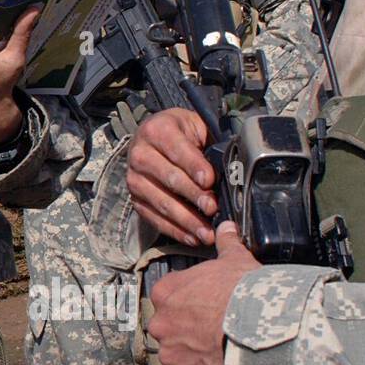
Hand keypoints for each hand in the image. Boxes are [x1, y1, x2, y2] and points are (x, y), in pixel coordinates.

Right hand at [126, 108, 216, 246]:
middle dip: (193, 195)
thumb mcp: (196, 127)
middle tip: (213, 208)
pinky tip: (192, 237)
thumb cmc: (182, 134)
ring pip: (161, 202)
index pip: (177, 150)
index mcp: (156, 130)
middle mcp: (140, 154)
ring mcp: (134, 178)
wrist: (155, 138)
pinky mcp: (135, 198)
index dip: (194, 166)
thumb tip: (229, 172)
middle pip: (169, 178)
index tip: (210, 180)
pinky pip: (153, 217)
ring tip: (206, 232)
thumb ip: (209, 144)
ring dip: (186, 220)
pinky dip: (174, 230)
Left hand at [147, 222, 259, 364]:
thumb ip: (226, 244)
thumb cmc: (246, 291)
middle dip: (191, 334)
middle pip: (172, 332)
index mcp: (166, 294)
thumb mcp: (236, 261)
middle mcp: (161, 325)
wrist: (262, 328)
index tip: (211, 310)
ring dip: (198, 360)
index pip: (170, 300)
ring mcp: (172, 357)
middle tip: (219, 335)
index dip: (193, 306)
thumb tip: (225, 226)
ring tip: (225, 356)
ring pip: (181, 360)